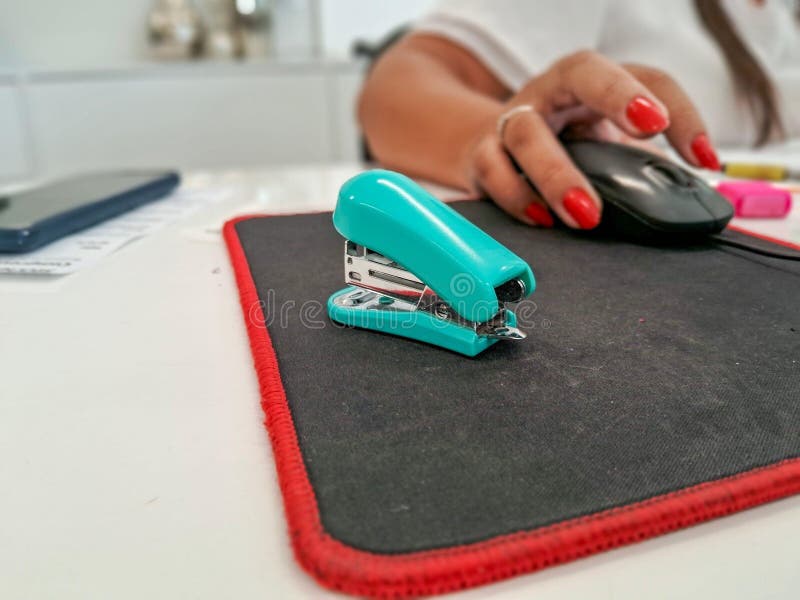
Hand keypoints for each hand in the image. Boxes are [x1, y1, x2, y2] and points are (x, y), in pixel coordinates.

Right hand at [467, 51, 720, 228]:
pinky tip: (541, 219)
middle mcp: (551, 91)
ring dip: (557, 174)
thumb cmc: (561, 146)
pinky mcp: (481, 156)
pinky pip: (493, 172)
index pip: (647, 77)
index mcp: (592, 81)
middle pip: (582, 73)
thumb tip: (690, 203)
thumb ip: (643, 165)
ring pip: (527, 133)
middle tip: (650, 127)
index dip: (681, 113)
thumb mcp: (605, 143)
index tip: (704, 157)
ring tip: (587, 213)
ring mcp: (511, 120)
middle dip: (618, 95)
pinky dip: (517, 198)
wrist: (493, 148)